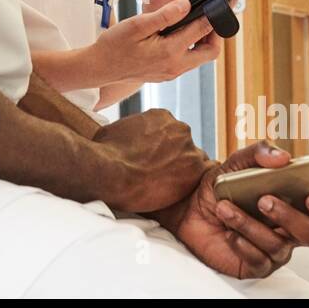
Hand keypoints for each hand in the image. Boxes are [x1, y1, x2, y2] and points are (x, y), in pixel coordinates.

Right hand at [89, 0, 220, 86]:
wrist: (99, 68)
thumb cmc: (114, 45)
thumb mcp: (136, 25)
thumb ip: (164, 15)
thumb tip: (187, 5)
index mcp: (169, 52)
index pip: (201, 30)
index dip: (212, 14)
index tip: (220, 1)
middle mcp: (175, 66)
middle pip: (211, 51)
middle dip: (215, 32)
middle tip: (211, 14)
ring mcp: (172, 73)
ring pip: (201, 57)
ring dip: (204, 40)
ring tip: (198, 20)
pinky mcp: (167, 74)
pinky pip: (189, 61)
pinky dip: (192, 46)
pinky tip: (182, 33)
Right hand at [93, 107, 212, 213]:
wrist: (110, 172)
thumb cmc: (105, 152)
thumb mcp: (114, 129)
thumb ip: (129, 130)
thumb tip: (121, 137)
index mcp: (161, 116)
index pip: (170, 131)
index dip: (162, 147)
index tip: (153, 158)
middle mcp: (179, 128)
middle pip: (184, 145)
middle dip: (174, 158)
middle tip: (160, 173)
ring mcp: (190, 149)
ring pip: (194, 161)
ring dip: (184, 171)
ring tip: (167, 185)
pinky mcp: (195, 170)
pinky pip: (203, 176)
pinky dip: (192, 183)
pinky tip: (178, 191)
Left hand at [151, 141, 308, 279]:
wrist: (191, 204)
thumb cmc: (225, 184)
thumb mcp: (239, 161)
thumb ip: (261, 152)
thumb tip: (284, 157)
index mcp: (299, 207)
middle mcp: (292, 231)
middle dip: (290, 217)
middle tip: (265, 200)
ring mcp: (275, 250)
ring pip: (279, 246)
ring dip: (250, 225)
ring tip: (226, 208)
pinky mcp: (255, 265)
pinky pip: (259, 261)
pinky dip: (243, 244)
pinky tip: (228, 232)